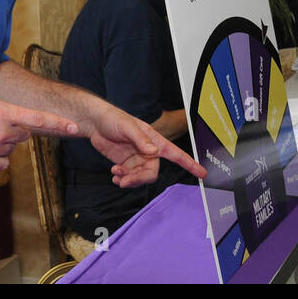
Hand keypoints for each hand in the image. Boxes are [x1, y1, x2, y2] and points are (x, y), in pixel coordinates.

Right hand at [0, 87, 76, 171]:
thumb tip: (1, 109)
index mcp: (4, 113)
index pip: (38, 119)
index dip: (58, 124)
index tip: (74, 128)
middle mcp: (2, 133)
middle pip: (23, 135)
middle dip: (16, 130)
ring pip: (10, 150)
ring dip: (2, 144)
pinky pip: (0, 164)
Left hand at [84, 104, 206, 188]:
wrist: (95, 122)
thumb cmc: (113, 118)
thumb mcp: (127, 126)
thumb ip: (141, 140)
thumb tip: (153, 152)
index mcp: (154, 141)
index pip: (176, 154)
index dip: (190, 163)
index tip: (202, 173)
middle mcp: (148, 151)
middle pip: (152, 173)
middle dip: (139, 179)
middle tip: (125, 180)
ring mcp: (136, 158)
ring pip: (140, 178)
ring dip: (129, 180)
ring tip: (116, 174)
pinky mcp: (125, 163)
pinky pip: (129, 178)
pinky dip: (122, 179)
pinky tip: (114, 174)